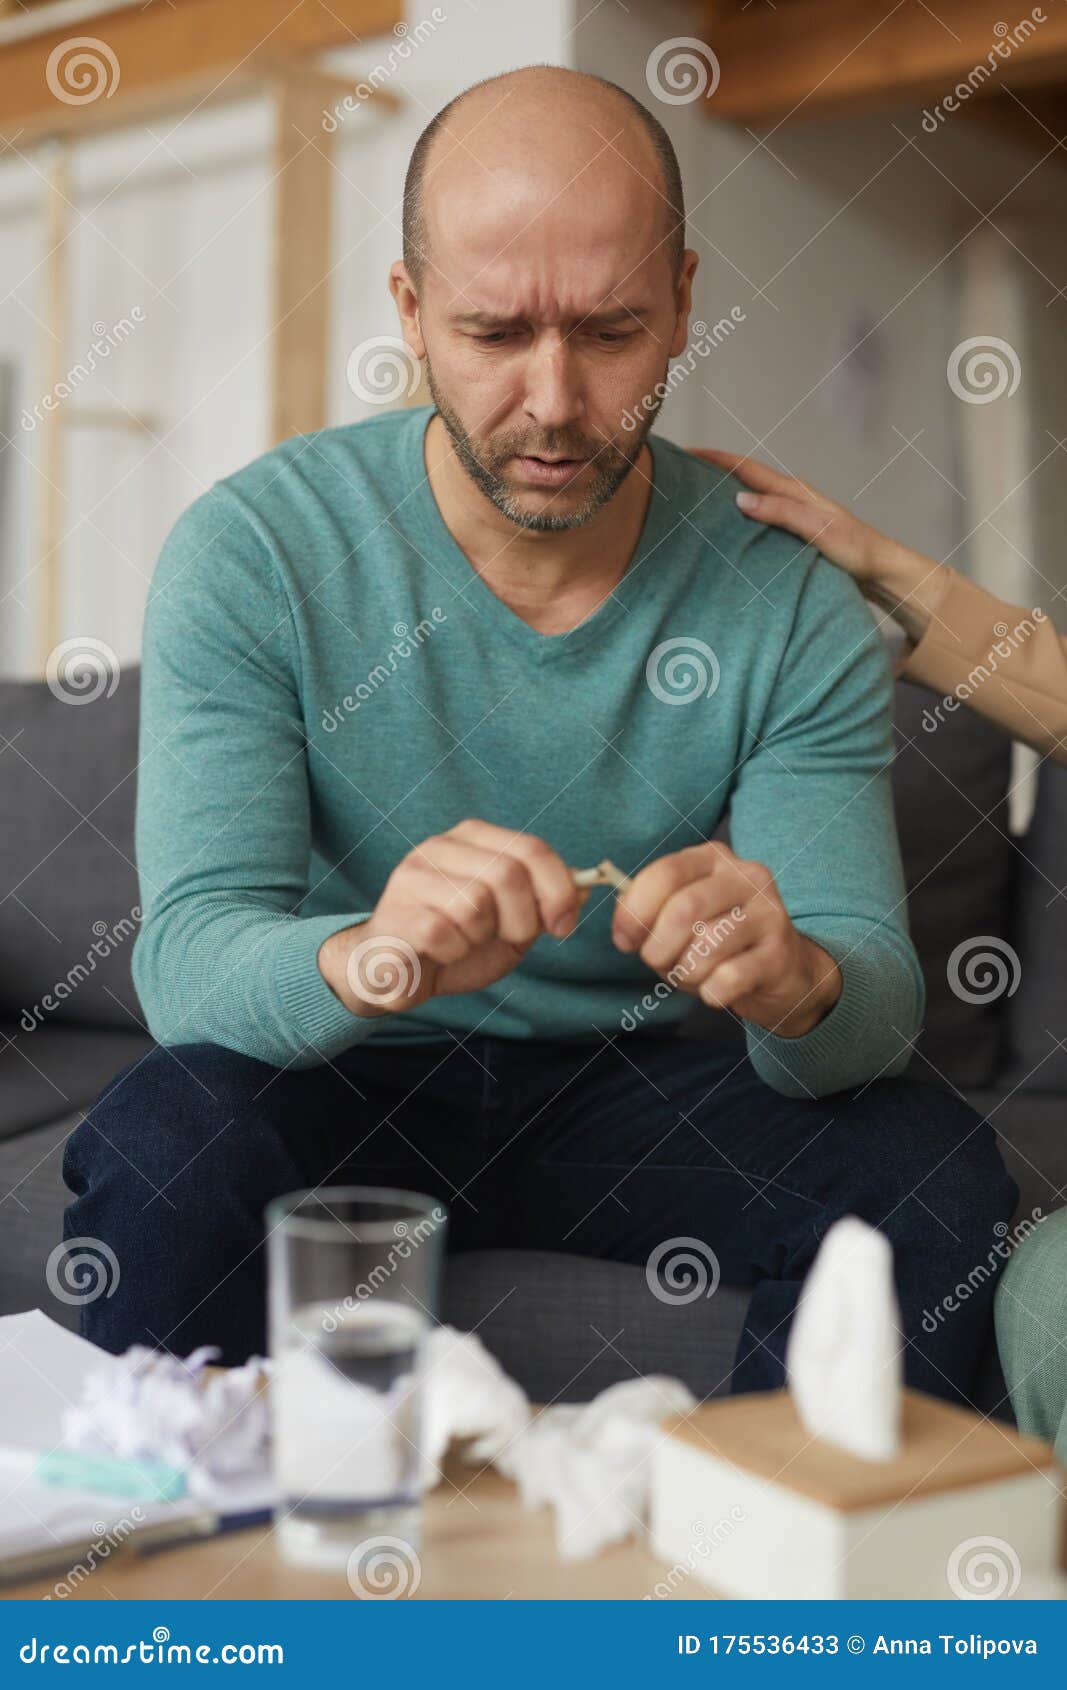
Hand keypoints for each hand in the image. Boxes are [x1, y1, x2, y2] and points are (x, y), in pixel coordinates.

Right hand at [318, 818, 589, 1017]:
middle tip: (513, 938)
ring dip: (484, 937)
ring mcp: (413, 877)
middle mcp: (440, 847)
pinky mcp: (396, 911)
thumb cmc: (457, 941)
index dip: (559, 889)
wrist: (395, 972)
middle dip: (524, 918)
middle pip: (508, 874)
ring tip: (467, 941)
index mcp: (473, 838)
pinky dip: (456, 952)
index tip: (563, 925)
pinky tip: (443, 952)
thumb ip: (544, 901)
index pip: (532, 848)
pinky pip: (446, 932)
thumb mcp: (510, 921)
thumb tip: (587, 885)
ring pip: (476, 903)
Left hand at [611, 840, 842, 1038]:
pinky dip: (710, 993)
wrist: (782, 970)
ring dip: (685, 973)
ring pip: (707, 947)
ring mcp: (769, 913)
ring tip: (692, 975)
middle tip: (658, 963)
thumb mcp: (682, 918)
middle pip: (685, 909)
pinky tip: (717, 990)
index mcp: (713, 858)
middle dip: (658, 947)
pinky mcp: (780, 953)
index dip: (634, 911)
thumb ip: (649, 913)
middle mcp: (746, 876)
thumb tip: (626, 928)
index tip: (624, 940)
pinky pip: (728, 978)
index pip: (665, 873)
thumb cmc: (719, 941)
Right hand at [687, 446, 951, 644]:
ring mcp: (791, 518)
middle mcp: (790, 500)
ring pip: (748, 500)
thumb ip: (782, 513)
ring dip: (721, 498)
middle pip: (742, 480)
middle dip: (710, 474)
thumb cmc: (856, 551)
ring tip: (690, 502)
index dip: (714, 459)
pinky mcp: (792, 537)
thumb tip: (739, 499)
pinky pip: (756, 521)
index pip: (745, 469)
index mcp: (793, 493)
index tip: (683, 453)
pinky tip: (723, 534)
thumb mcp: (819, 530)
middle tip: (676, 475)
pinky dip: (736, 520)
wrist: (882, 572)